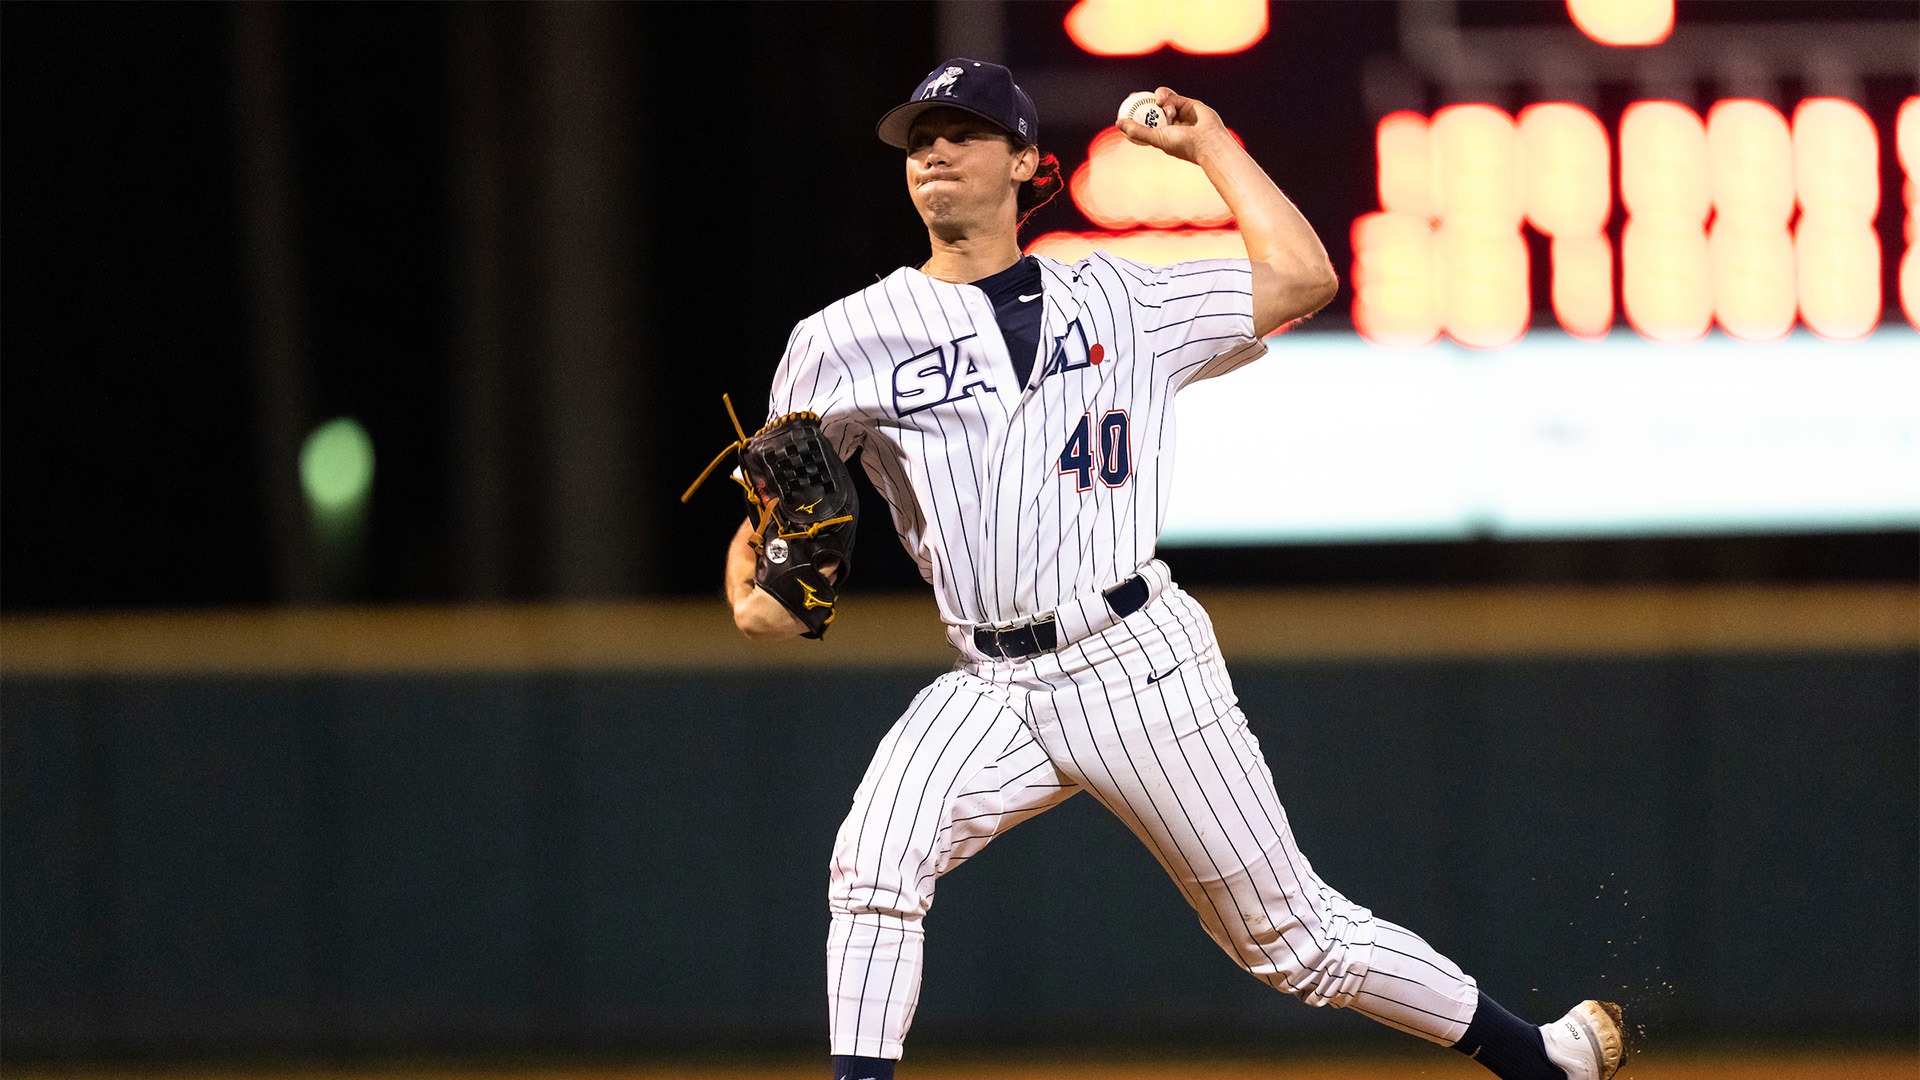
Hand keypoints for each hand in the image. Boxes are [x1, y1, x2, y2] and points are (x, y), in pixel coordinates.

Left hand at [1116, 86, 1233, 165]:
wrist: (1208, 140)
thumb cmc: (1182, 144)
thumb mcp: (1156, 138)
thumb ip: (1137, 131)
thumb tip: (1118, 123)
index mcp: (1162, 135)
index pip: (1144, 124)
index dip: (1134, 116)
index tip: (1124, 110)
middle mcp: (1170, 124)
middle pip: (1152, 110)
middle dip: (1142, 102)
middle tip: (1132, 97)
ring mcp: (1179, 113)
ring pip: (1163, 101)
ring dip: (1160, 100)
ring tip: (1161, 104)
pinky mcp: (1188, 104)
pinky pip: (1172, 96)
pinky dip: (1167, 98)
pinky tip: (1166, 103)